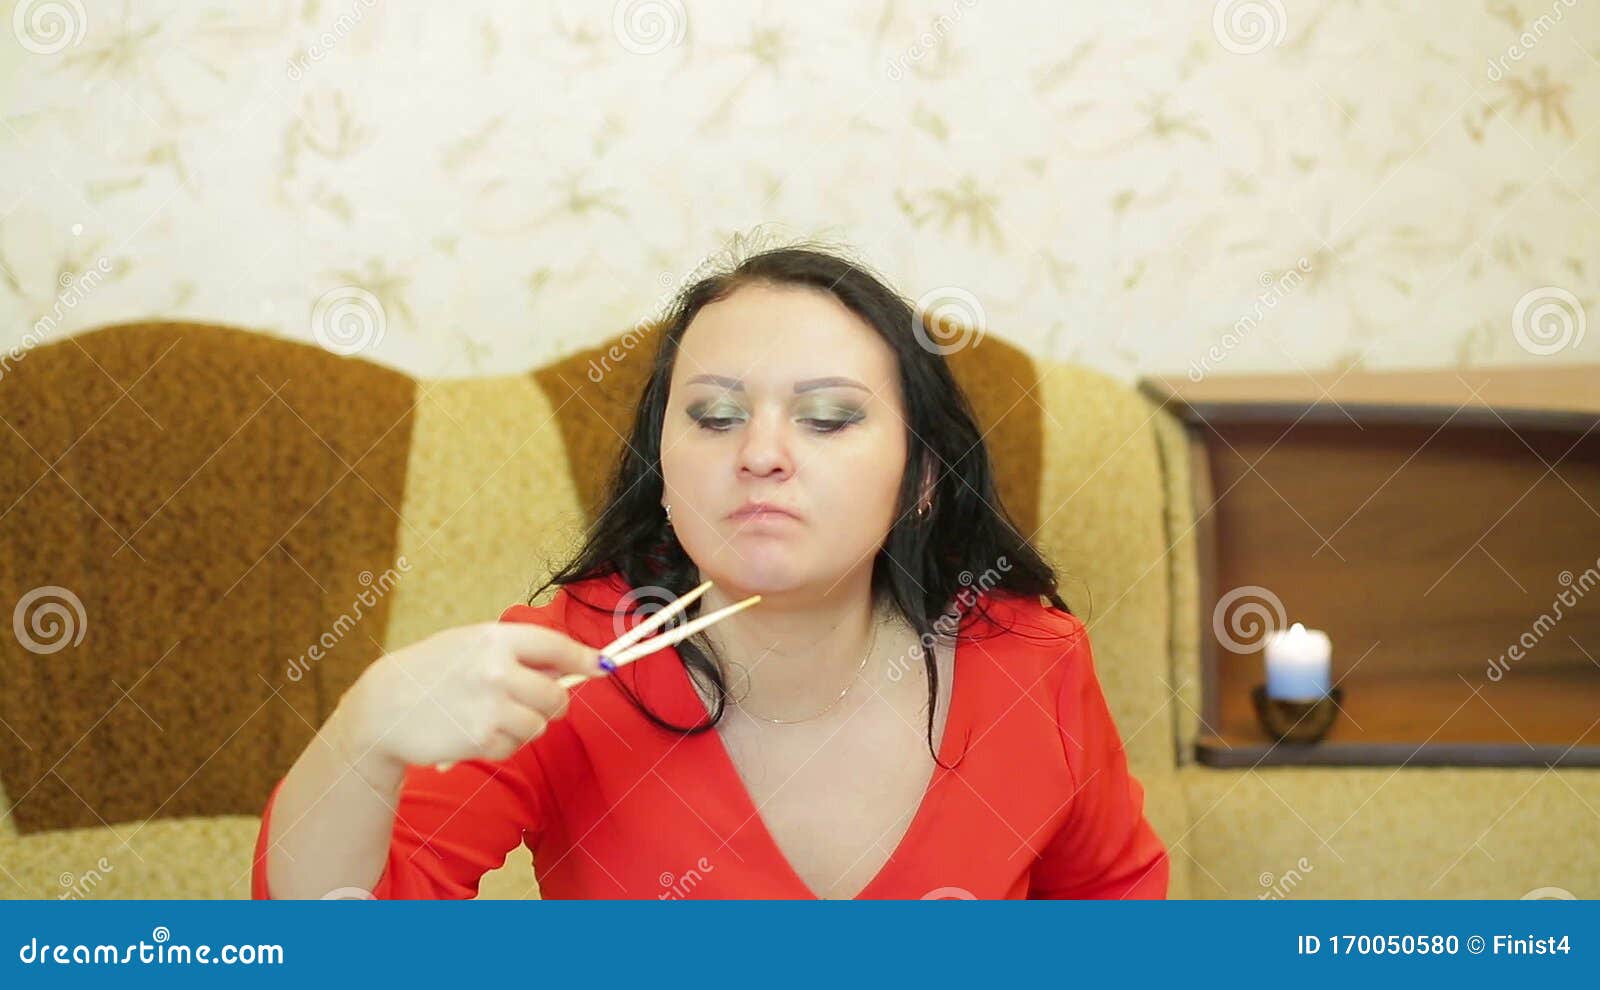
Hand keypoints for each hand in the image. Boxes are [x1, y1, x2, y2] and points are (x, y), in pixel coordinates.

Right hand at [337, 622, 605, 768]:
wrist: (384, 705)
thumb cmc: (433, 672)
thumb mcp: (472, 646)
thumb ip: (517, 654)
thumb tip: (570, 671)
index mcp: (496, 638)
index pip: (557, 646)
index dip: (585, 659)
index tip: (602, 666)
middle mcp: (497, 670)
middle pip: (558, 695)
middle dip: (555, 703)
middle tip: (540, 703)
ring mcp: (491, 706)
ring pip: (540, 724)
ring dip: (528, 726)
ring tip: (494, 716)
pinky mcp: (482, 738)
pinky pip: (516, 745)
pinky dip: (505, 743)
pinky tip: (476, 731)